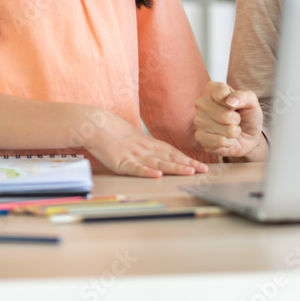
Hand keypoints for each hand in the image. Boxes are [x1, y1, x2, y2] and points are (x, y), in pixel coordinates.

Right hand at [83, 110, 208, 177]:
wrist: (95, 124)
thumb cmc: (113, 132)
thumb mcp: (134, 140)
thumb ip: (146, 149)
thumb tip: (159, 157)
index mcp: (149, 145)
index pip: (172, 153)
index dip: (187, 159)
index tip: (201, 166)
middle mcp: (145, 150)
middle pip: (170, 158)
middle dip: (188, 165)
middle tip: (204, 170)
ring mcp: (134, 156)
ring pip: (158, 163)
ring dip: (174, 168)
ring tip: (189, 172)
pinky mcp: (121, 162)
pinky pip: (136, 168)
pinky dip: (147, 172)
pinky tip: (157, 176)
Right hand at [194, 81, 265, 158]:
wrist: (247, 136)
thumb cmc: (247, 115)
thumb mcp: (251, 102)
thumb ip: (243, 97)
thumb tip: (230, 102)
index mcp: (211, 89)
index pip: (222, 95)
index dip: (236, 103)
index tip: (236, 105)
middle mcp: (201, 103)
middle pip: (225, 115)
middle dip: (236, 120)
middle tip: (235, 119)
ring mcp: (198, 121)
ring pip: (225, 130)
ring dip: (234, 132)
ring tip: (231, 129)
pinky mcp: (200, 138)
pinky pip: (220, 141)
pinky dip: (229, 142)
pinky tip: (226, 139)